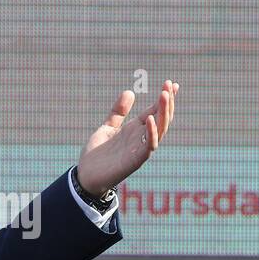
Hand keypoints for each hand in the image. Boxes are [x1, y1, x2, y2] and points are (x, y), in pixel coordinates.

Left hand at [77, 80, 178, 195]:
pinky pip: (148, 146)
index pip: (154, 111)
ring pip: (159, 130)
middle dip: (167, 102)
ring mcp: (139, 149)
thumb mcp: (108, 127)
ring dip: (163, 113)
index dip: (164, 99)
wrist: (86, 175)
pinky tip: (149, 118)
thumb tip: (130, 91)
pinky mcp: (134, 160)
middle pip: (160, 119)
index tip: (172, 83)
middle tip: (170, 85)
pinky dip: (151, 133)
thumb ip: (118, 112)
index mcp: (135, 130)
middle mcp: (141, 138)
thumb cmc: (97, 153)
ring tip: (165, 96)